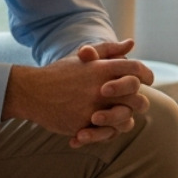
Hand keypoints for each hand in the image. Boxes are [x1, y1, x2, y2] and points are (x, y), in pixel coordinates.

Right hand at [2, 50, 151, 147]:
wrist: (31, 91)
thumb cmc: (60, 72)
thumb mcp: (84, 57)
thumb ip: (109, 50)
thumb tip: (131, 43)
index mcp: (102, 69)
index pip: (137, 70)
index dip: (147, 75)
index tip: (146, 80)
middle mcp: (100, 88)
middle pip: (138, 98)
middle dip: (139, 101)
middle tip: (133, 102)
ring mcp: (92, 108)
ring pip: (126, 119)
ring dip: (125, 118)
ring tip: (118, 116)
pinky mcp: (83, 125)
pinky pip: (107, 133)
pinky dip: (108, 132)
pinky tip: (103, 126)